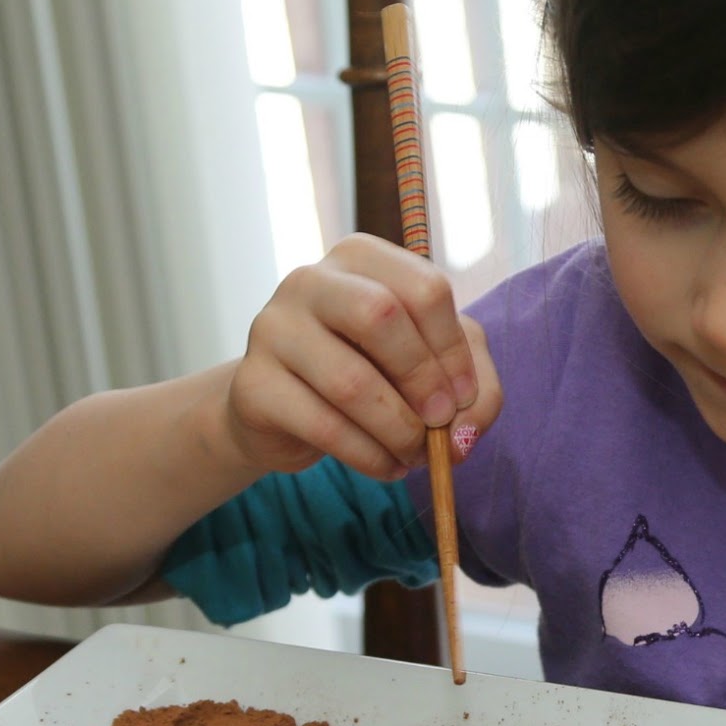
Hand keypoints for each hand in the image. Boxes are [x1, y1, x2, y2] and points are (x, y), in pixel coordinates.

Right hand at [225, 233, 501, 480]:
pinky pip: (324, 426)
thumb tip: (464, 427)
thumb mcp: (430, 368)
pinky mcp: (253, 385)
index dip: (453, 351)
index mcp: (360, 259)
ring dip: (398, 432)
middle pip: (381, 316)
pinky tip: (386, 466)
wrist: (280, 413)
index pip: (424, 288)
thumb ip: (472, 386)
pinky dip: (369, 457)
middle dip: (423, 381)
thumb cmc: (366, 376)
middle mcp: (310, 281)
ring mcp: (273, 329)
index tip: (461, 399)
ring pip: (351, 382)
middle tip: (439, 425)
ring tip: (413, 455)